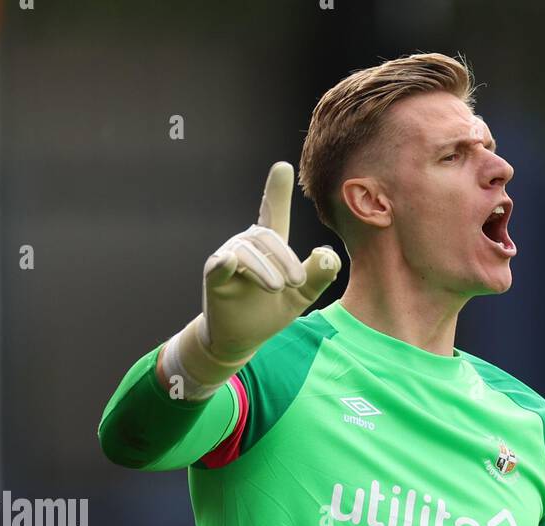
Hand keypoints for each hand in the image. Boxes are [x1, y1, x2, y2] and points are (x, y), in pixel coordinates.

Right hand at [162, 162, 341, 393]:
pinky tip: (231, 262)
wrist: (242, 339)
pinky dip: (226, 262)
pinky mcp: (214, 276)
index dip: (277, 191)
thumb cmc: (269, 312)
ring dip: (266, 269)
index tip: (282, 167)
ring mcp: (228, 258)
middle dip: (286, 258)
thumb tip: (330, 256)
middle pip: (268, 237)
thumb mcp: (301, 296)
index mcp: (269, 246)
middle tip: (297, 282)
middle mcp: (247, 245)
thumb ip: (318, 276)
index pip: (273, 213)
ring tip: (278, 287)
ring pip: (248, 251)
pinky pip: (219, 264)